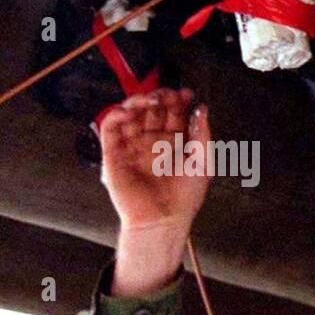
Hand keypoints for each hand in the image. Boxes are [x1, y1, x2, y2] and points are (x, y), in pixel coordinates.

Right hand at [100, 88, 210, 233]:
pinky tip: (129, 110)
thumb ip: (203, 135)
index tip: (187, 94)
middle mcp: (152, 143)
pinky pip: (110, 128)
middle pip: (152, 111)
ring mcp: (133, 147)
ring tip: (152, 99)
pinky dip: (116, 115)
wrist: (164, 219)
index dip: (178, 102)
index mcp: (173, 144)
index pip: (173, 115)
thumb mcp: (203, 163)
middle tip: (168, 94)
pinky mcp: (114, 154)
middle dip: (161, 98)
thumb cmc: (185, 197)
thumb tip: (202, 109)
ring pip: (131, 115)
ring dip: (139, 102)